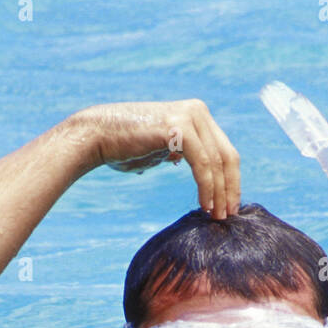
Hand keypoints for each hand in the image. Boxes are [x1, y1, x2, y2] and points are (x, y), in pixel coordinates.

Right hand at [71, 99, 240, 218]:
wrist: (97, 136)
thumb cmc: (123, 147)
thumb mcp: (161, 149)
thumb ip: (181, 153)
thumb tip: (196, 168)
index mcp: (197, 115)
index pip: (224, 150)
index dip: (231, 180)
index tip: (229, 205)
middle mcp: (197, 111)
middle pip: (226, 156)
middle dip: (229, 189)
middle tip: (228, 215)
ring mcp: (189, 116)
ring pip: (216, 162)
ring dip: (219, 193)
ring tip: (216, 216)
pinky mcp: (178, 127)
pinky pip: (202, 163)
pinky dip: (207, 186)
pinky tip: (205, 204)